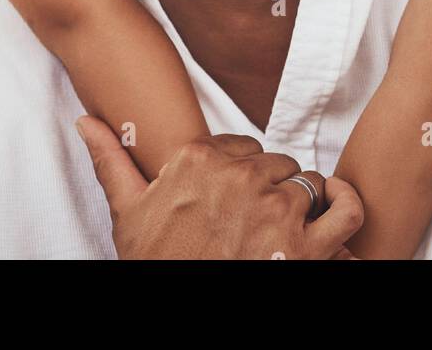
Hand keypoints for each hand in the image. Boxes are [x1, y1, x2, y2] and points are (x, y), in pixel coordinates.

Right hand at [76, 116, 364, 258]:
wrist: (175, 311)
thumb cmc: (155, 265)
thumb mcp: (128, 215)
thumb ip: (112, 161)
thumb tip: (84, 120)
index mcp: (199, 160)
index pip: (239, 146)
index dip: (239, 173)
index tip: (228, 202)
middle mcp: (240, 177)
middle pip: (275, 163)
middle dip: (268, 189)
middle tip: (252, 225)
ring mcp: (276, 210)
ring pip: (306, 183)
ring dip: (302, 203)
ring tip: (284, 230)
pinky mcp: (308, 246)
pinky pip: (346, 209)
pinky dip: (346, 205)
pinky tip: (333, 210)